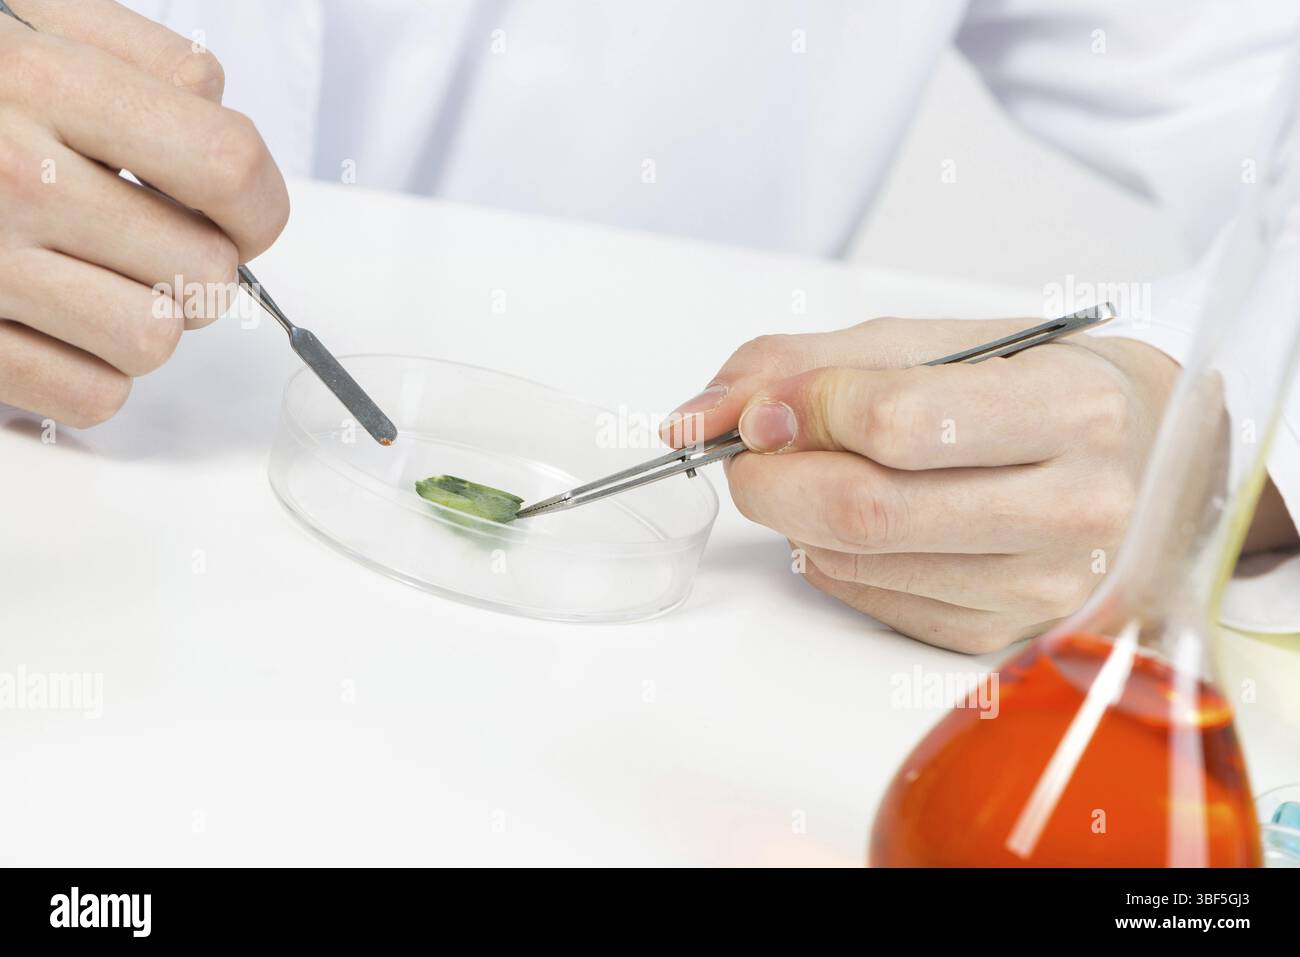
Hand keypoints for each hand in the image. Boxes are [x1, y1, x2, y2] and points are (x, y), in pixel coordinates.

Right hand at [0, 0, 288, 426]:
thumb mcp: (26, 13)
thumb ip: (140, 56)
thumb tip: (221, 115)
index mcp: (41, 79)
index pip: (228, 166)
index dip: (258, 201)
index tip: (243, 210)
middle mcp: (12, 177)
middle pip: (208, 270)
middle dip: (200, 263)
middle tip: (147, 240)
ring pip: (157, 341)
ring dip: (150, 319)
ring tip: (99, 277)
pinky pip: (95, 397)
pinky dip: (94, 373)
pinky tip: (56, 323)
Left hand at [661, 318, 1180, 652]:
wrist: (1141, 453)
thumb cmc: (1036, 384)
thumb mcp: (936, 340)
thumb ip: (809, 364)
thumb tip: (694, 419)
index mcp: (1070, 407)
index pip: (896, 421)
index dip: (802, 411)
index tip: (762, 409)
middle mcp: (1074, 507)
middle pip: (867, 509)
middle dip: (773, 479)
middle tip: (754, 454)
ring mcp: (1045, 586)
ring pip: (861, 563)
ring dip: (798, 520)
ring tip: (817, 480)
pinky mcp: (1007, 635)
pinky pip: (875, 603)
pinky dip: (832, 562)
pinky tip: (857, 528)